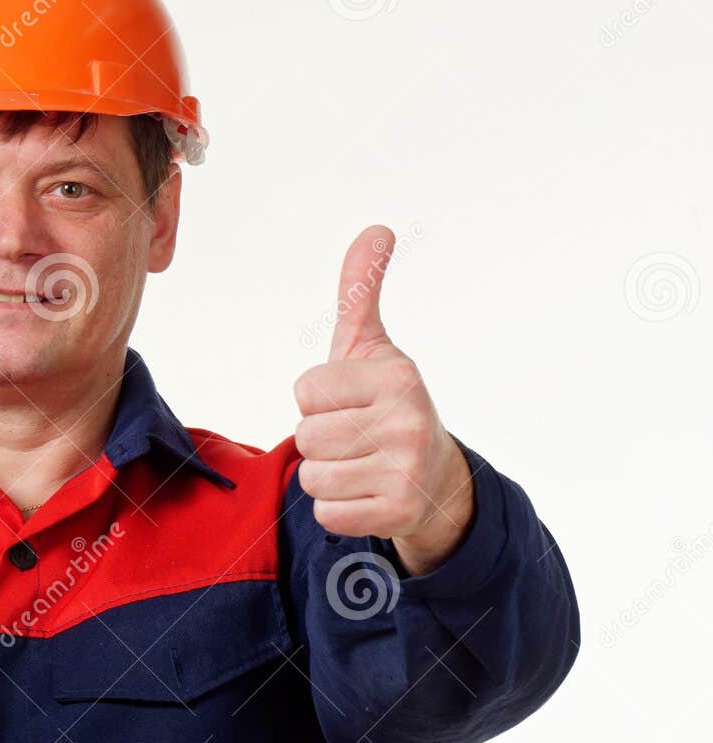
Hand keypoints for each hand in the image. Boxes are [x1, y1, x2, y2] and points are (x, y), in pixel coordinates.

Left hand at [292, 225, 472, 576]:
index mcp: (396, 377)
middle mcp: (407, 421)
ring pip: (312, 477)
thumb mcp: (372, 348)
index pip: (304, 392)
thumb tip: (376, 229)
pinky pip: (326, 513)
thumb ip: (361, 291)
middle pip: (305, 437)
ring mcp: (405, 470)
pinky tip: (369, 494)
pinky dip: (340, 509)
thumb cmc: (388, 408)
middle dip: (322, 441)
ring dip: (328, 476)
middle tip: (358, 439)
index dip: (318, 401)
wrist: (437, 481)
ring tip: (363, 465)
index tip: (352, 404)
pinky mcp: (397, 513)